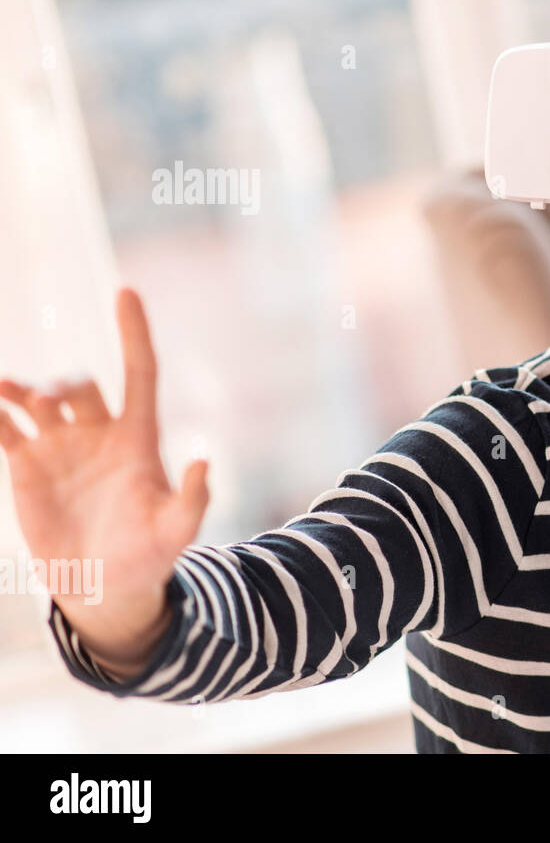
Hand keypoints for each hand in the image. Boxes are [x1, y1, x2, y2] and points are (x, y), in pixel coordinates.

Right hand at [0, 288, 207, 676]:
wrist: (105, 585)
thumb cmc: (149, 556)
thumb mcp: (176, 531)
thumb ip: (192, 499)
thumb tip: (203, 461)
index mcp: (139, 437)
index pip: (139, 371)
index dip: (133, 333)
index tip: (125, 290)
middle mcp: (99, 432)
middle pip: (81, 386)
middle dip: (65, 384)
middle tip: (47, 400)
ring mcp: (61, 446)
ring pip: (37, 399)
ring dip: (21, 389)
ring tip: (9, 394)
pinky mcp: (27, 465)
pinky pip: (4, 427)